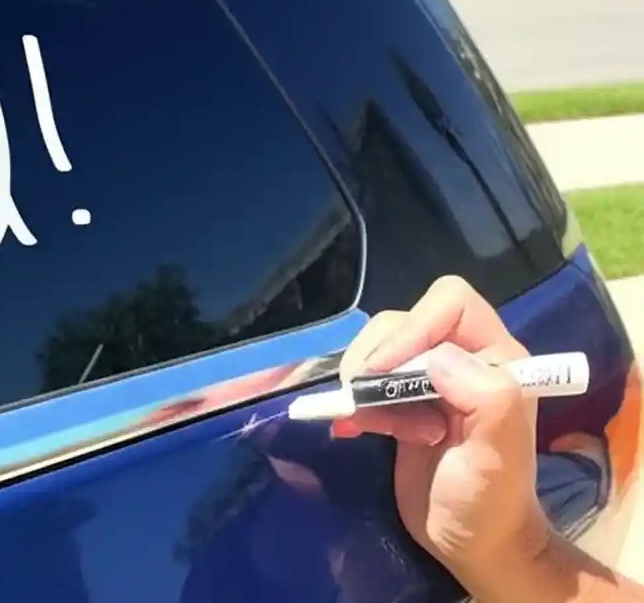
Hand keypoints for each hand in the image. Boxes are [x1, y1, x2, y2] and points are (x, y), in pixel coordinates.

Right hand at [332, 276, 550, 580]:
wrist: (472, 543)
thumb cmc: (490, 499)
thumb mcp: (498, 454)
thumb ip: (489, 398)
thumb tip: (439, 358)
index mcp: (495, 357)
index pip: (449, 303)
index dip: (412, 328)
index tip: (385, 371)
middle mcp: (461, 358)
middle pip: (402, 322)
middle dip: (378, 361)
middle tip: (374, 406)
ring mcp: (428, 381)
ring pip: (377, 350)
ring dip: (363, 385)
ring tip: (375, 427)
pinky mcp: (400, 403)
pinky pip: (364, 382)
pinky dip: (350, 403)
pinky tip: (349, 429)